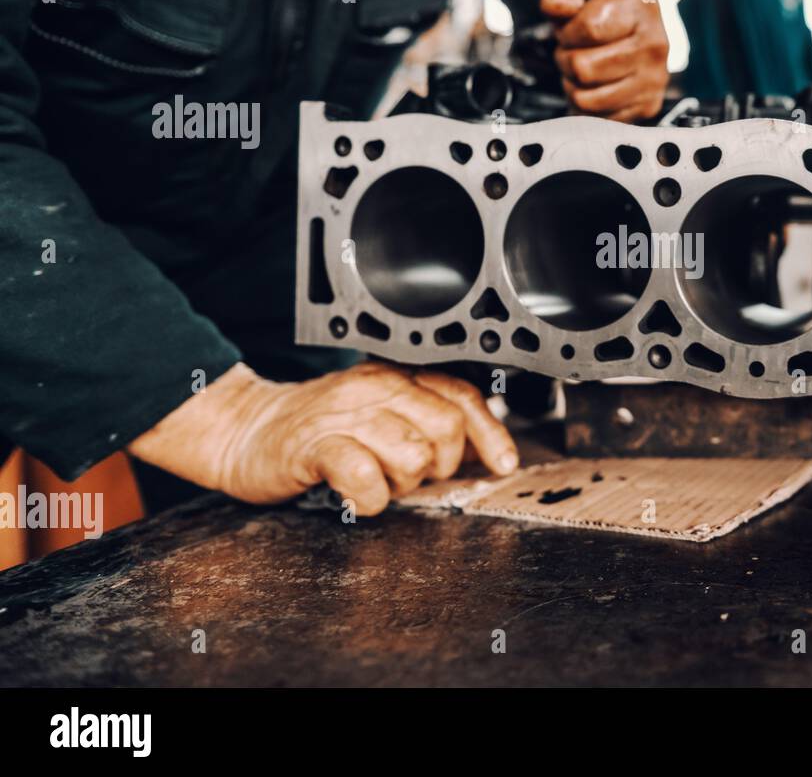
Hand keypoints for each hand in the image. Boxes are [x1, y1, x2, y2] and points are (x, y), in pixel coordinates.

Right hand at [130, 362, 517, 515]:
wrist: (245, 429)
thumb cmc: (318, 428)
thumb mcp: (379, 412)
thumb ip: (424, 420)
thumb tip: (481, 447)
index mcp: (395, 376)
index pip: (462, 397)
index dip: (491, 433)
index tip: (503, 463)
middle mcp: (373, 388)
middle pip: (446, 428)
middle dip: (441, 463)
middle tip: (410, 473)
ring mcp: (343, 415)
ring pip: (412, 453)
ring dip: (403, 482)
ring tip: (378, 481)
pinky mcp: (314, 445)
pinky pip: (363, 474)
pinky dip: (369, 497)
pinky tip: (357, 496)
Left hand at [539, 0, 669, 122]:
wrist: (630, 24)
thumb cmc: (599, 2)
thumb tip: (559, 9)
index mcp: (642, 5)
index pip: (589, 29)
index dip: (567, 31)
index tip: (570, 28)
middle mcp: (656, 43)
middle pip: (583, 68)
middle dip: (566, 59)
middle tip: (574, 50)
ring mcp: (655, 79)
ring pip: (586, 98)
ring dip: (573, 84)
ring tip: (582, 66)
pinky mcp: (648, 106)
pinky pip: (597, 118)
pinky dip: (585, 104)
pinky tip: (594, 85)